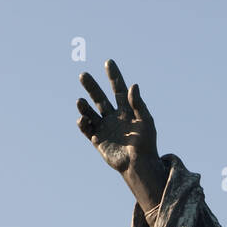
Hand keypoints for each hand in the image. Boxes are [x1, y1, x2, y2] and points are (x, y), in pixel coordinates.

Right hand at [76, 59, 165, 211]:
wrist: (139, 165)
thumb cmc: (147, 144)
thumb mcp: (146, 121)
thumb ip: (138, 104)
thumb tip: (133, 85)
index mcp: (126, 110)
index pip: (118, 89)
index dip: (113, 76)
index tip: (108, 62)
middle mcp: (114, 117)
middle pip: (100, 97)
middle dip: (91, 86)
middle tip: (83, 75)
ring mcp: (105, 127)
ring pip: (90, 112)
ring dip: (84, 106)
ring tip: (80, 101)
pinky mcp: (98, 139)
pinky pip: (87, 128)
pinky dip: (83, 122)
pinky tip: (83, 119)